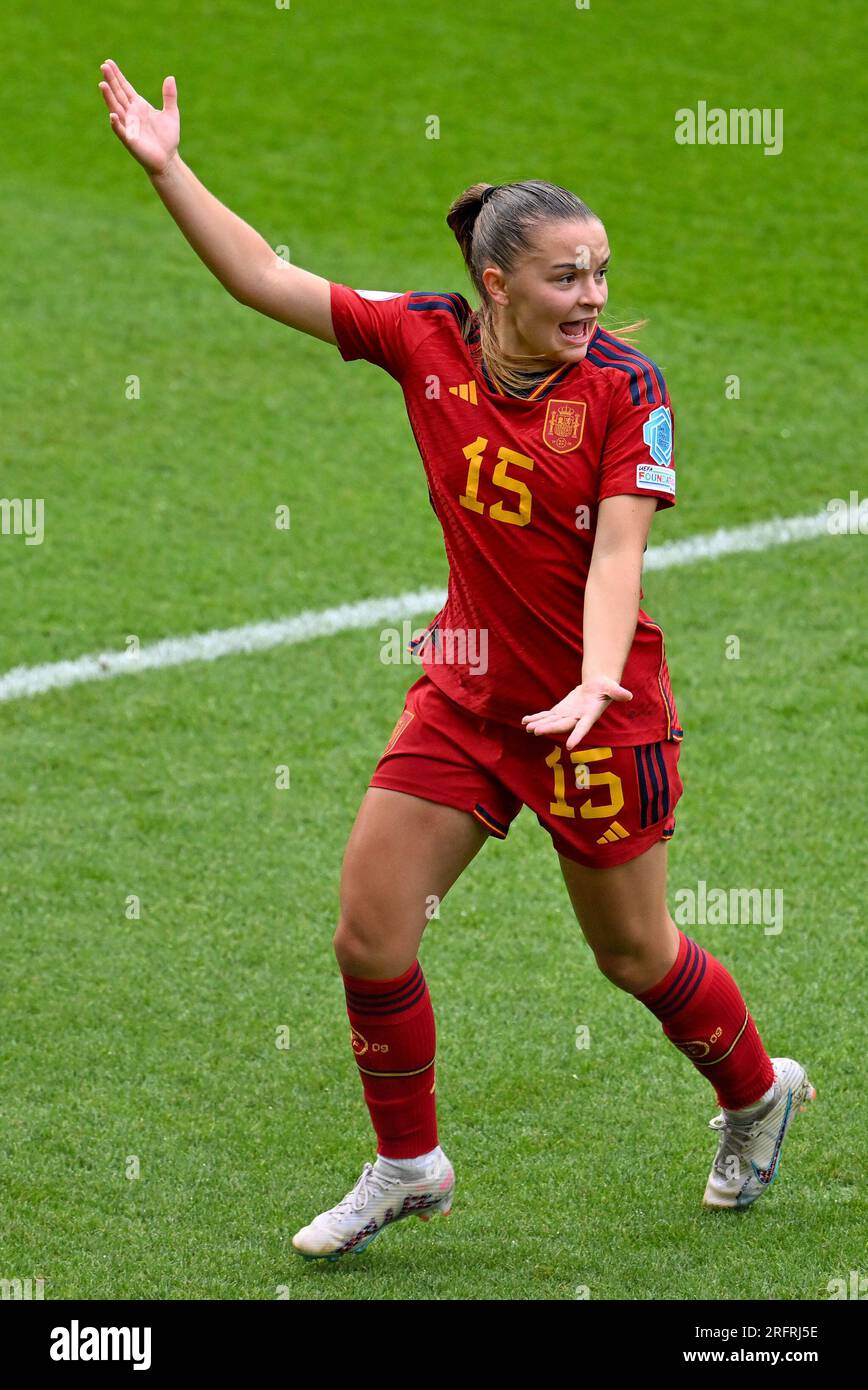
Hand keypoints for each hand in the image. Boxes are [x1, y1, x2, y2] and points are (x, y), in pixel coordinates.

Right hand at [98, 59, 179, 176]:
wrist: (168, 159)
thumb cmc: (167, 137)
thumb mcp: (171, 113)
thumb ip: (169, 96)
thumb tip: (170, 77)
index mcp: (138, 106)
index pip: (125, 88)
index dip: (117, 76)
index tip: (108, 62)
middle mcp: (130, 114)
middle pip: (118, 94)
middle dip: (111, 81)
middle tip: (103, 66)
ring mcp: (128, 126)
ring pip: (116, 109)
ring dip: (109, 98)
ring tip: (102, 84)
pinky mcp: (130, 140)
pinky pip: (121, 131)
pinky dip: (116, 124)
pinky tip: (113, 115)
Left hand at [521, 675, 632, 749]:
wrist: (597, 687)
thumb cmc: (606, 687)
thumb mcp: (612, 687)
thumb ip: (618, 693)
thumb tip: (628, 696)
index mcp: (590, 715)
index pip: (583, 727)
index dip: (577, 736)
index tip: (570, 746)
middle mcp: (577, 719)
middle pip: (562, 725)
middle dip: (549, 728)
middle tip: (536, 731)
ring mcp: (567, 716)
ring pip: (551, 722)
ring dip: (539, 724)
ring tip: (527, 727)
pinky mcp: (560, 711)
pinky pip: (546, 716)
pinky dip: (536, 718)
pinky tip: (525, 721)